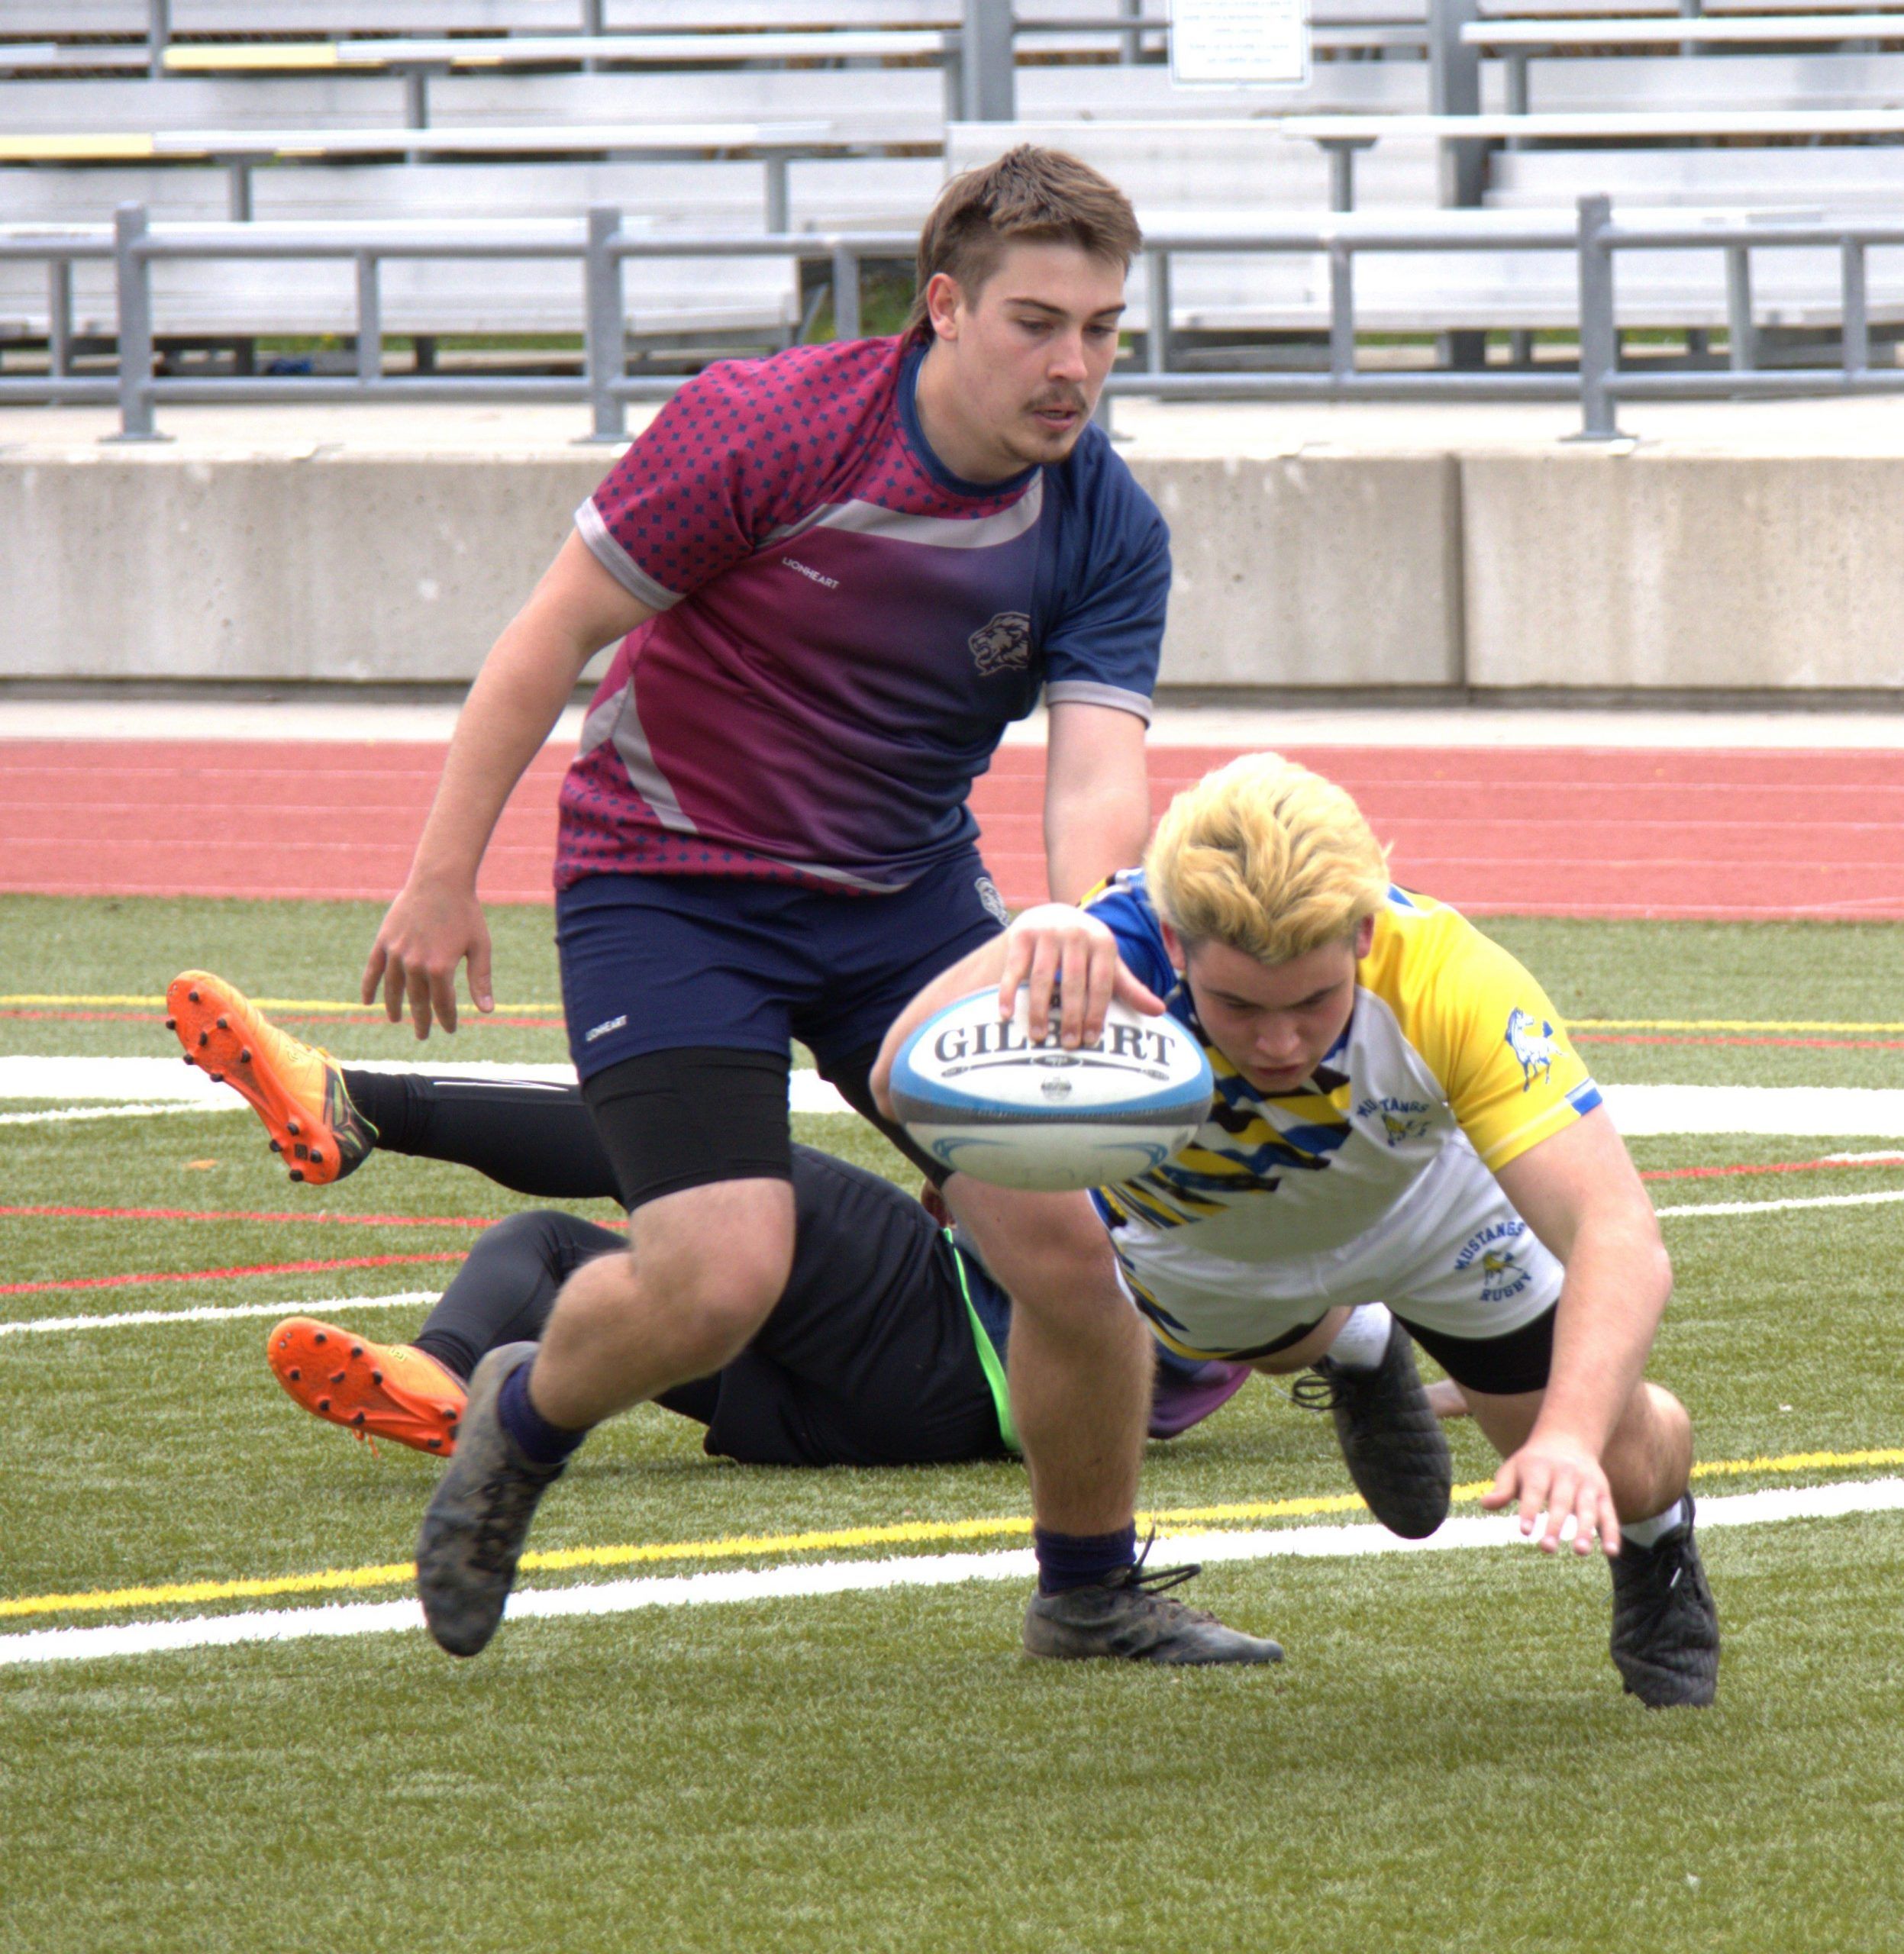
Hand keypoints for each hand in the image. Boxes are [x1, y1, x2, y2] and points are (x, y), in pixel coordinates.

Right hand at [361, 879, 494, 1039]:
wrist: (441, 880)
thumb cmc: (466, 913)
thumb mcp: (480, 946)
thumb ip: (481, 980)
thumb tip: (488, 1011)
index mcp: (441, 967)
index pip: (442, 1004)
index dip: (446, 1019)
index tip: (449, 1030)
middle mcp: (415, 963)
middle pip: (417, 1001)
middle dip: (421, 1021)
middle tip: (423, 1036)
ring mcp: (396, 952)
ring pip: (393, 989)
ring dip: (395, 1007)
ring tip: (397, 1020)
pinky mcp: (384, 940)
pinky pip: (373, 969)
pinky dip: (369, 987)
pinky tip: (367, 1002)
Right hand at [996, 903, 1163, 1048]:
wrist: (1050, 915)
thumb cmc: (1085, 950)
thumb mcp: (1109, 963)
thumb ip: (1130, 988)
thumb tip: (1160, 1011)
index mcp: (1103, 942)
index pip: (1101, 984)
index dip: (1096, 1013)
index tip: (1091, 1040)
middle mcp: (1076, 934)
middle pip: (1073, 983)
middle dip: (1071, 1016)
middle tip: (1068, 1044)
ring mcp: (1047, 933)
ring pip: (1042, 978)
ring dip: (1039, 1009)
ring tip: (1038, 1036)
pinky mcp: (1022, 935)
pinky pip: (1014, 969)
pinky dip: (1008, 992)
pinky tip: (1006, 1014)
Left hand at [1482, 1431, 1621, 1556]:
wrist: (1568, 1438)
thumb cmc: (1533, 1463)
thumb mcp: (1514, 1468)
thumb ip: (1502, 1488)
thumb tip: (1485, 1504)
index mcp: (1540, 1467)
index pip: (1534, 1490)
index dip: (1529, 1510)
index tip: (1524, 1531)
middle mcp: (1566, 1474)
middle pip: (1561, 1501)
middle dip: (1555, 1525)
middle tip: (1546, 1548)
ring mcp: (1587, 1484)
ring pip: (1587, 1509)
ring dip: (1585, 1531)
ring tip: (1580, 1551)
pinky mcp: (1603, 1493)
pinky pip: (1609, 1514)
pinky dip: (1611, 1532)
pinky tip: (1610, 1552)